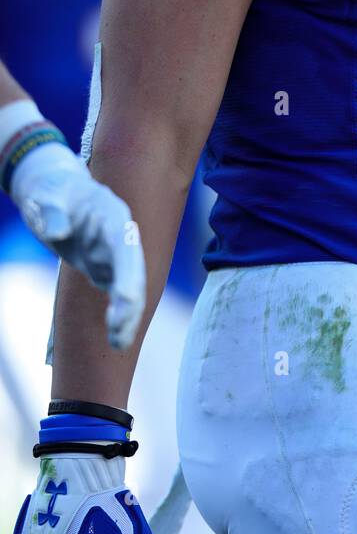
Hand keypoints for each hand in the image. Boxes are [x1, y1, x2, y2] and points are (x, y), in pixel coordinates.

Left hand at [10, 141, 144, 350]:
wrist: (53, 192)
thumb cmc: (51, 191)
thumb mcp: (47, 196)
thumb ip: (52, 212)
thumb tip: (59, 233)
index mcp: (112, 215)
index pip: (125, 245)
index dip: (128, 272)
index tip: (126, 299)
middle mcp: (120, 237)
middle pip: (133, 270)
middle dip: (130, 301)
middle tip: (120, 332)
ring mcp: (114, 255)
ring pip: (128, 288)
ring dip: (126, 315)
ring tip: (118, 343)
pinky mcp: (105, 268)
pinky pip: (115, 295)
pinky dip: (118, 316)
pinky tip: (116, 339)